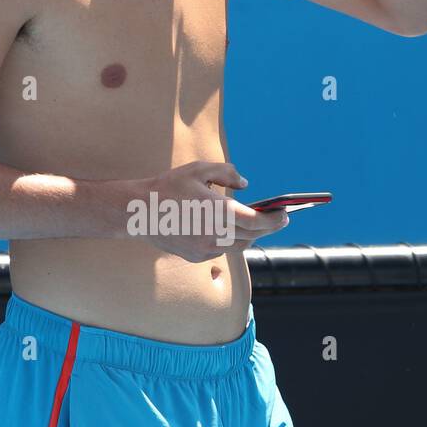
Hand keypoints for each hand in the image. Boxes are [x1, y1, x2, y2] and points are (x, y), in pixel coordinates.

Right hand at [136, 161, 288, 263]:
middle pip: (252, 235)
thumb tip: (246, 185)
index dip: (275, 219)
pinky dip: (229, 240)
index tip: (286, 214)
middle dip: (268, 227)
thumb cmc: (170, 186)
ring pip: (239, 245)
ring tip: (256, 224)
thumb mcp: (199, 170)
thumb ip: (227, 173)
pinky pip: (221, 250)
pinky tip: (226, 229)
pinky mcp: (197, 257)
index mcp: (218, 211)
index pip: (257, 221)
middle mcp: (215, 234)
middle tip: (279, 219)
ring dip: (250, 235)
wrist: (139, 212)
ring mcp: (206, 249)